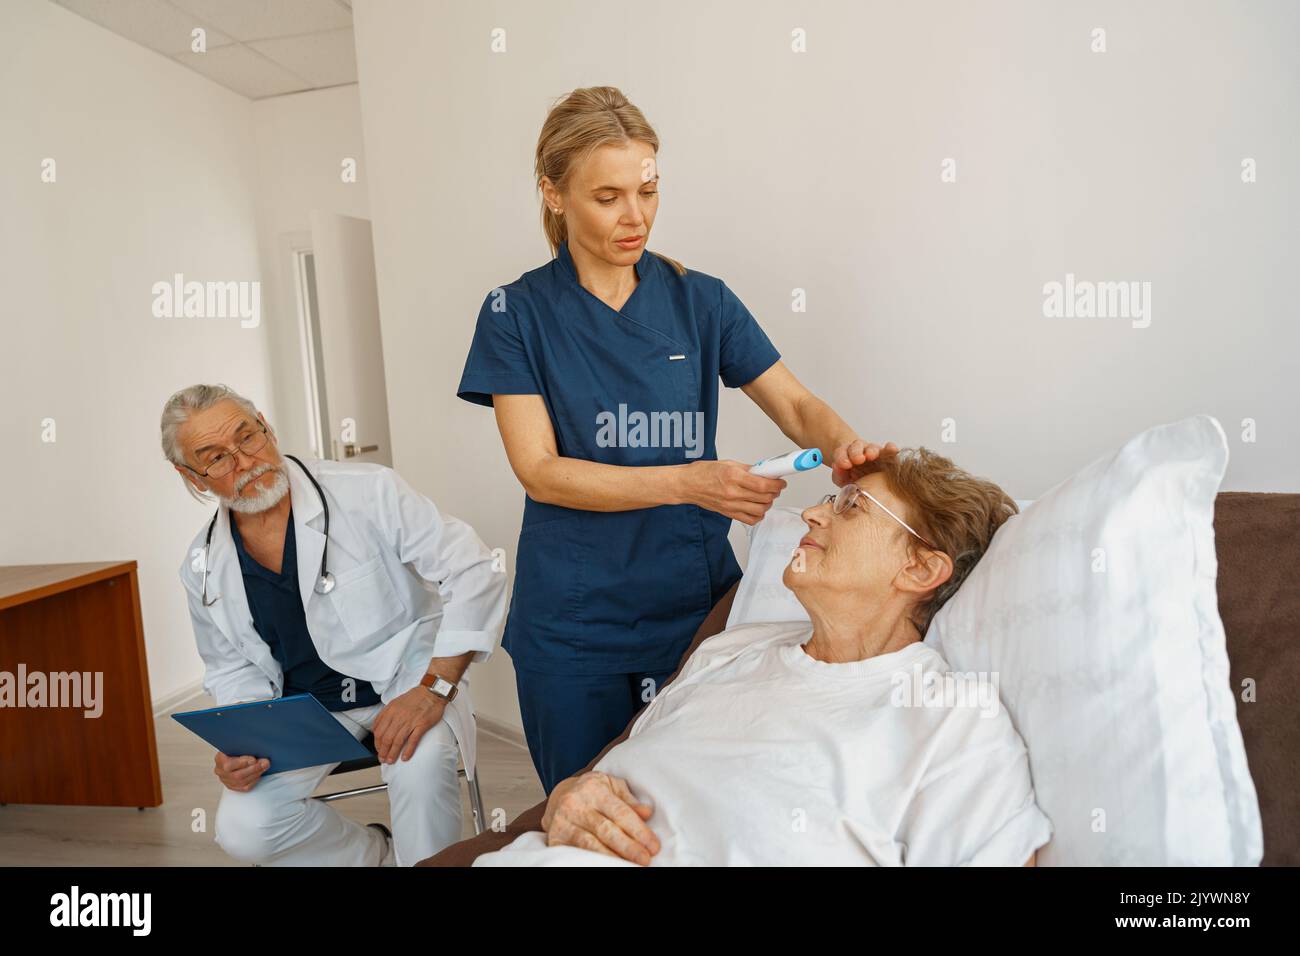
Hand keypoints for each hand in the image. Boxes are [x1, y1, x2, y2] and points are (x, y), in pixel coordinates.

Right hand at [215, 752, 268, 791]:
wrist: (232, 756)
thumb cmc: (236, 749)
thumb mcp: (237, 745)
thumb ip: (244, 748)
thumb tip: (259, 749)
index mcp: (220, 759)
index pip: (228, 765)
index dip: (242, 763)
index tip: (254, 759)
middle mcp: (220, 771)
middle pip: (237, 775)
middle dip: (254, 769)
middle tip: (265, 763)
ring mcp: (226, 780)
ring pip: (242, 782)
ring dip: (256, 774)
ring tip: (265, 766)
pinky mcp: (232, 786)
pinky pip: (245, 787)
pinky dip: (254, 780)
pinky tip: (259, 773)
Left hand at [372, 687, 446, 763]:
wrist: (432, 691)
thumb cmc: (415, 698)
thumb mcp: (395, 702)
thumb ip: (386, 714)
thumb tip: (378, 728)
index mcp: (391, 710)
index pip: (379, 731)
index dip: (377, 743)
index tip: (379, 749)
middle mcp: (399, 716)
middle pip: (386, 738)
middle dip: (383, 751)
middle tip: (383, 759)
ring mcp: (410, 721)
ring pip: (397, 741)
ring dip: (393, 753)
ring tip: (391, 760)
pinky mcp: (422, 724)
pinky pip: (413, 740)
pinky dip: (408, 750)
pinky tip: (405, 757)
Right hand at [541, 771, 659, 864]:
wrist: (560, 795)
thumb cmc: (593, 792)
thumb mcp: (612, 787)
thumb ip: (629, 801)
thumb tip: (647, 813)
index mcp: (594, 789)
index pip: (620, 813)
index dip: (639, 831)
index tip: (654, 847)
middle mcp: (576, 804)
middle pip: (606, 830)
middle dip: (628, 848)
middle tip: (645, 860)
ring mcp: (563, 821)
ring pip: (590, 844)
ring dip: (611, 858)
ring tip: (628, 867)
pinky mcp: (555, 837)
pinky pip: (575, 853)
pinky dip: (591, 861)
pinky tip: (605, 866)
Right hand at [680, 459, 786, 525]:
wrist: (688, 485)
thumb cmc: (703, 472)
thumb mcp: (728, 463)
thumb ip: (748, 469)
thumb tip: (764, 472)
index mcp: (733, 476)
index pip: (763, 485)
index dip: (777, 484)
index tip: (780, 482)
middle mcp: (733, 492)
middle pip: (764, 498)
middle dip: (774, 492)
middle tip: (775, 487)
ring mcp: (731, 505)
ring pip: (760, 510)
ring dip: (768, 503)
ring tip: (766, 497)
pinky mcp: (729, 513)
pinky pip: (750, 519)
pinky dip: (758, 515)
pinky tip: (757, 507)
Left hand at [828, 439, 898, 486]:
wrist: (863, 477)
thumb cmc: (852, 477)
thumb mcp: (841, 478)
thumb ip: (838, 474)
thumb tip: (838, 468)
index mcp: (845, 454)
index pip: (841, 453)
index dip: (842, 458)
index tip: (844, 464)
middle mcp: (859, 450)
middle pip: (856, 447)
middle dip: (856, 452)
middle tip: (858, 459)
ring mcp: (874, 452)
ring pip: (872, 448)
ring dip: (871, 451)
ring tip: (871, 456)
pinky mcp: (886, 456)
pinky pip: (889, 450)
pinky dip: (890, 449)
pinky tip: (893, 450)